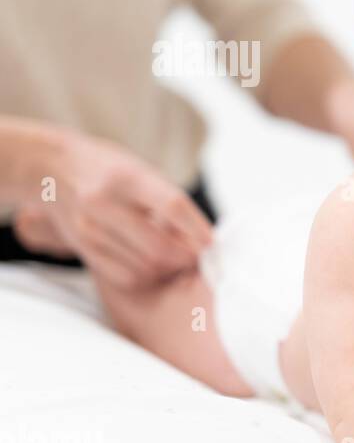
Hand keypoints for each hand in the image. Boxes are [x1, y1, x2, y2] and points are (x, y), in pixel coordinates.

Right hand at [29, 130, 211, 287]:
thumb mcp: (140, 170)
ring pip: (144, 266)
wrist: (51, 167)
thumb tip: (203, 236)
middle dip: (186, 258)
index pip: (172, 206)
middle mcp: (105, 202)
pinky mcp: (82, 246)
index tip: (212, 244)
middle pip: (159, 247)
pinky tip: (150, 263)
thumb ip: (167, 200)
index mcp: (129, 177)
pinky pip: (123, 275)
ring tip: (175, 257)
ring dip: (168, 268)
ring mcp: (90, 227)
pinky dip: (145, 276)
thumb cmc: (109, 169)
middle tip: (197, 256)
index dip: (197, 230)